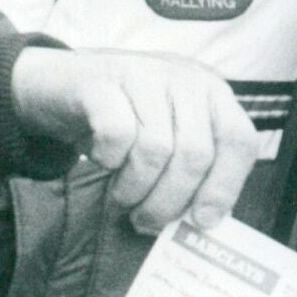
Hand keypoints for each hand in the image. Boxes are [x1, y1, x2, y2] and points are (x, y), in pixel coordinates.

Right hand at [9, 45, 258, 232]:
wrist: (57, 86)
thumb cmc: (123, 121)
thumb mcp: (167, 138)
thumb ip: (191, 170)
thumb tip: (205, 221)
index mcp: (212, 94)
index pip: (239, 141)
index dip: (225, 186)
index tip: (202, 221)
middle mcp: (186, 79)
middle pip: (195, 154)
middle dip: (170, 201)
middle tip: (147, 221)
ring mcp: (146, 75)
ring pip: (156, 149)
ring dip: (136, 189)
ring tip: (123, 198)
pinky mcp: (103, 82)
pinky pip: (116, 135)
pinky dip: (109, 160)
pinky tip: (102, 160)